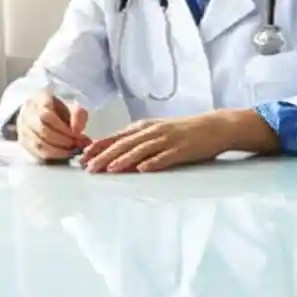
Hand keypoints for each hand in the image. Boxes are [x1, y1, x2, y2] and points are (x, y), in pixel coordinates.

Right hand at [16, 91, 89, 162]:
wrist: (41, 113)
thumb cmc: (58, 109)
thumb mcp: (70, 106)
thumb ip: (77, 115)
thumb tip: (77, 131)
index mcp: (37, 99)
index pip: (46, 115)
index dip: (62, 127)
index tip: (78, 133)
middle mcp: (26, 114)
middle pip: (42, 130)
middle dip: (63, 139)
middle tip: (78, 143)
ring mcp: (22, 129)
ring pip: (39, 143)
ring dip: (59, 149)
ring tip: (73, 149)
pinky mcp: (24, 143)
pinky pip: (38, 153)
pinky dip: (54, 155)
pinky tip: (65, 154)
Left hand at [79, 110, 278, 173]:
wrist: (214, 126)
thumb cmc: (182, 131)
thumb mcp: (156, 131)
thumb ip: (137, 141)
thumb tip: (114, 154)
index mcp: (144, 127)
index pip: (116, 137)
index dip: (99, 147)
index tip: (82, 156)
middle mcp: (152, 131)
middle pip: (124, 144)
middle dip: (105, 156)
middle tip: (89, 167)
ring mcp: (167, 140)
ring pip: (141, 150)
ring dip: (124, 160)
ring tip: (110, 170)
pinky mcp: (182, 149)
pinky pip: (166, 157)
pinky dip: (154, 163)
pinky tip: (143, 170)